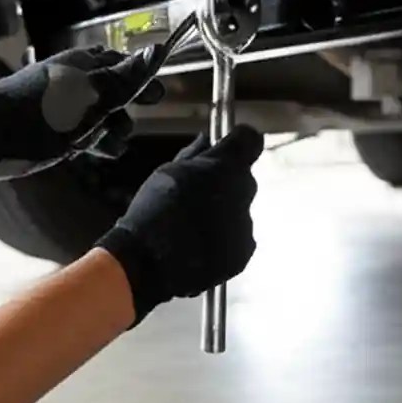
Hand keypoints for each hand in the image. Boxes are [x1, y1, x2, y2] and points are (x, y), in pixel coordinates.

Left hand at [0, 47, 163, 188]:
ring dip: (109, 127)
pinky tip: (93, 151)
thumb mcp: (91, 98)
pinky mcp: (42, 126)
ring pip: (93, 112)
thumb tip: (154, 52)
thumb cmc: (37, 115)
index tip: (158, 95)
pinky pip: (75, 128)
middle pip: (108, 89)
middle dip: (125, 107)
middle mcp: (69, 80)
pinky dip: (90, 138)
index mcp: (81, 67)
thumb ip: (124, 80)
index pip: (121, 65)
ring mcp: (55, 104)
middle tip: (135, 124)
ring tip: (115, 144)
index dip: (141, 79)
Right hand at [95, 126, 263, 325]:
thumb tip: (206, 141)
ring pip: (238, 211)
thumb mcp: (167, 171)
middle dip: (224, 183)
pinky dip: (222, 241)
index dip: (240, 142)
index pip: (250, 140)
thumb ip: (193, 154)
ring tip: (191, 228)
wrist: (151, 262)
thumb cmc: (154, 209)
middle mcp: (245, 191)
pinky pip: (237, 240)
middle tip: (197, 196)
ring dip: (222, 214)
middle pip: (242, 179)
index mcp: (226, 166)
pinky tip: (198, 247)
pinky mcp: (243, 254)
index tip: (228, 148)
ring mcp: (246, 225)